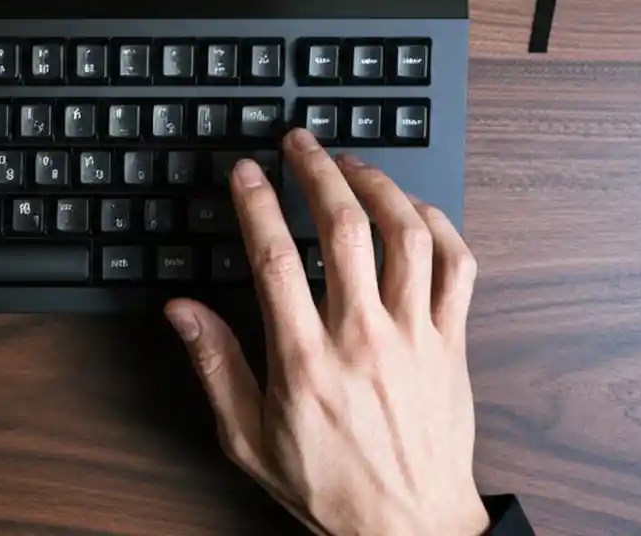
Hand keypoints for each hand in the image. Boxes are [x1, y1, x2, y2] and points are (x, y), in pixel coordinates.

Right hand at [165, 129, 487, 535]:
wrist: (410, 528)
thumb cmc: (330, 487)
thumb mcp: (247, 438)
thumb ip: (215, 366)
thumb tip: (182, 312)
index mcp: (305, 360)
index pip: (274, 258)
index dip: (256, 203)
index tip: (246, 172)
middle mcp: (363, 338)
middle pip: (344, 228)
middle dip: (318, 171)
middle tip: (300, 143)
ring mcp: (416, 336)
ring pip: (406, 235)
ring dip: (379, 186)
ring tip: (353, 165)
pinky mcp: (452, 343)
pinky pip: (458, 267)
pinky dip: (440, 226)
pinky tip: (416, 210)